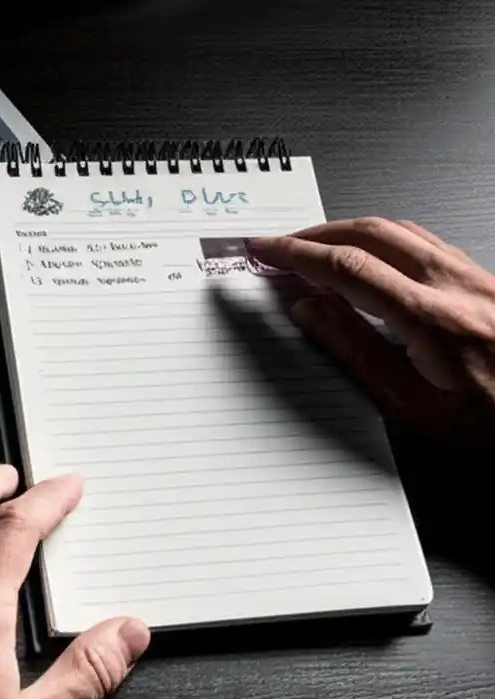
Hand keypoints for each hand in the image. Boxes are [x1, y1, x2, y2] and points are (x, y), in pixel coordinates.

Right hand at [248, 218, 494, 444]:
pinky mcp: (488, 283)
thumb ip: (355, 353)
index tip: (265, 251)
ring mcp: (478, 280)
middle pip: (373, 233)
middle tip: (280, 245)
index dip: (296, 254)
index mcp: (433, 321)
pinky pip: (428, 242)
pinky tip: (370, 255)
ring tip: (315, 247)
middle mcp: (458, 288)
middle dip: (317, 232)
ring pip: (403, 229)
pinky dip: (386, 239)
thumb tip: (310, 310)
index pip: (346, 267)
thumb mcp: (411, 407)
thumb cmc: (493, 430)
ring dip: (350, 230)